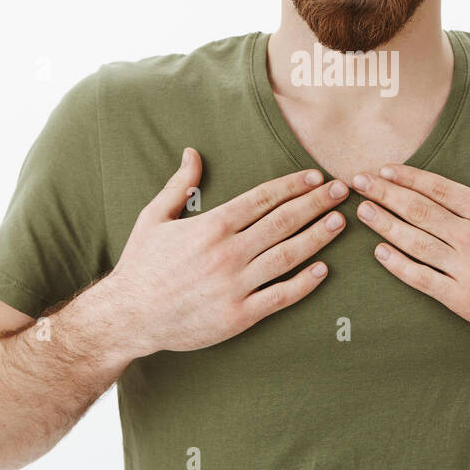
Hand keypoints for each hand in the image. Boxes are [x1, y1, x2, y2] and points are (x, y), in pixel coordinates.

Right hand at [106, 148, 349, 355]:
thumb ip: (179, 185)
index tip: (316, 177)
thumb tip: (192, 152)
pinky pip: (280, 297)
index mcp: (211, 226)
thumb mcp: (154, 218)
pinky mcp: (238, 316)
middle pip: (283, 221)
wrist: (127, 316)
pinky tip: (323, 270)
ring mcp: (235, 285)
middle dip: (316, 203)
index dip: (293, 185)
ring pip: (288, 256)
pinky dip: (304, 284)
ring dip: (318, 237)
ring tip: (339, 222)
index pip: (263, 198)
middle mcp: (227, 252)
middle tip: (342, 191)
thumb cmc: (141, 266)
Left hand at [351, 139, 469, 342]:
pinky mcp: (462, 299)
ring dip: (384, 224)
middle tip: (356, 181)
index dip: (408, 176)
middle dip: (384, 192)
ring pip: (414, 241)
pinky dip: (397, 265)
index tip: (384, 168)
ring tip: (362, 210)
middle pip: (418, 209)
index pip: (438, 188)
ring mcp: (466, 269)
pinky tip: (379, 253)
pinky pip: (421, 278)